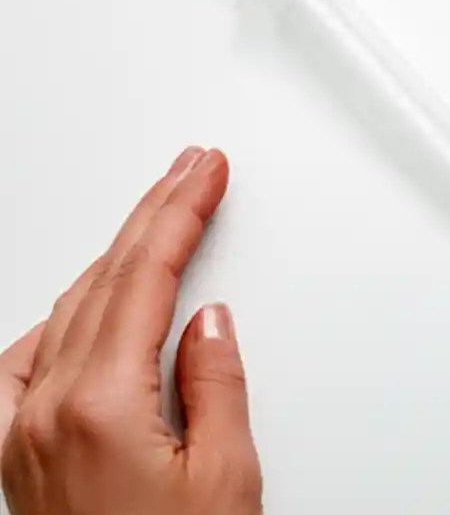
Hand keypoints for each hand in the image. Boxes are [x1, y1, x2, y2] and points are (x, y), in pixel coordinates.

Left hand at [0, 147, 261, 514]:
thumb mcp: (226, 481)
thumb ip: (216, 386)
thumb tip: (207, 324)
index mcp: (98, 406)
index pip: (146, 278)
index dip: (180, 213)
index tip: (205, 173)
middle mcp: (43, 411)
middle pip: (103, 280)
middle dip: (153, 214)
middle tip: (191, 170)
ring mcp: (20, 432)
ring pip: (66, 310)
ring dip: (115, 256)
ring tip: (155, 217)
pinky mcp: (15, 455)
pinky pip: (28, 358)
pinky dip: (66, 314)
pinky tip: (81, 301)